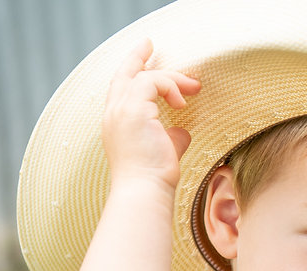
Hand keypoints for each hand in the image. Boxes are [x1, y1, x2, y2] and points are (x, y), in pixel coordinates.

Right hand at [102, 38, 201, 191]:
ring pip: (144, 76)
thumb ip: (171, 138)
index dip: (133, 71)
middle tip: (149, 43)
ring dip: (171, 78)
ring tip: (193, 87)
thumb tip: (183, 131)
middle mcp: (113, 114)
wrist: (144, 191)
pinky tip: (182, 102)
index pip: (122, 90)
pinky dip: (170, 86)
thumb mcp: (163, 152)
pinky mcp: (133, 109)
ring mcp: (120, 110)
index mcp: (117, 124)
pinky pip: (152, 81)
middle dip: (137, 56)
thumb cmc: (153, 179)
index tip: (146, 57)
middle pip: (123, 74)